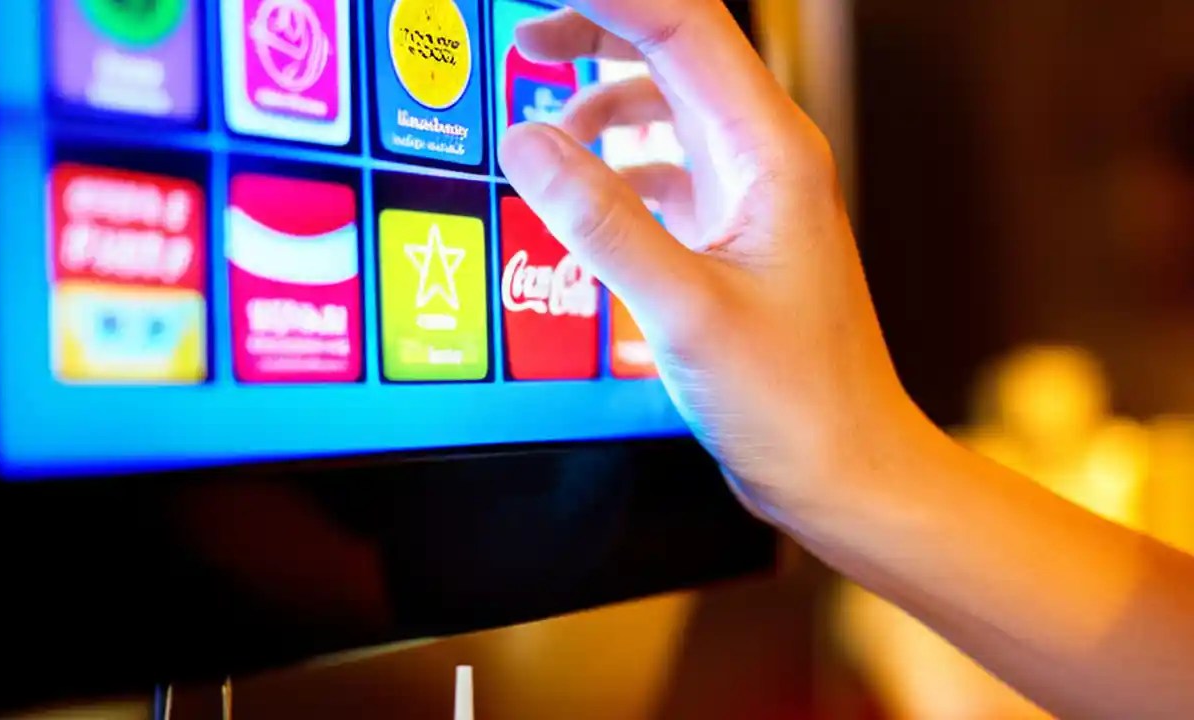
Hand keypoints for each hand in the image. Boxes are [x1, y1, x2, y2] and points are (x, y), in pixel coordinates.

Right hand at [500, 0, 935, 528]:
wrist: (844, 469)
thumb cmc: (792, 400)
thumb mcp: (684, 309)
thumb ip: (602, 222)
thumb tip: (527, 144)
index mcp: (769, 152)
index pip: (682, 27)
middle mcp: (764, 161)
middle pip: (674, 55)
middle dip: (595, 38)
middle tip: (522, 44)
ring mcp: (750, 199)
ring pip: (666, 115)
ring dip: (602, 109)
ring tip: (540, 134)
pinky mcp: (732, 240)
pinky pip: (666, 175)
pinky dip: (617, 171)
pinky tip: (583, 202)